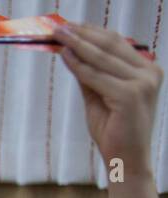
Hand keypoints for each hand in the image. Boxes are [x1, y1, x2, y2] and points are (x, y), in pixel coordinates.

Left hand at [55, 22, 161, 177]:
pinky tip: (64, 56)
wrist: (126, 161)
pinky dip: (78, 66)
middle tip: (58, 26)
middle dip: (82, 34)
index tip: (70, 26)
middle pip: (111, 45)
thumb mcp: (100, 97)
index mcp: (148, 69)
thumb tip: (71, 52)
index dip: (92, 32)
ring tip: (57, 35)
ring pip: (102, 58)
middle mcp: (150, 71)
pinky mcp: (131, 95)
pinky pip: (97, 77)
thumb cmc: (113, 131)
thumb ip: (90, 76)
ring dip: (77, 45)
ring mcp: (143, 82)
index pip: (117, 43)